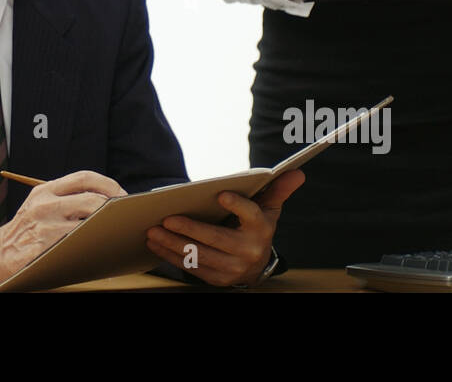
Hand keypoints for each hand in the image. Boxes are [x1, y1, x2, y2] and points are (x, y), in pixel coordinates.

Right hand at [0, 170, 124, 286]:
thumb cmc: (26, 230)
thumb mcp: (39, 204)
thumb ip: (66, 198)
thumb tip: (109, 200)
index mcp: (45, 190)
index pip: (84, 177)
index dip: (109, 185)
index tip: (124, 196)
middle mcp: (44, 205)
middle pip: (93, 200)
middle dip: (115, 209)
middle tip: (126, 218)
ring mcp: (44, 228)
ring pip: (89, 224)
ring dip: (108, 230)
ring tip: (118, 233)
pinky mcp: (44, 250)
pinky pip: (79, 247)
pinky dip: (94, 248)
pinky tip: (101, 251)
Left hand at [144, 169, 304, 286]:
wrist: (256, 265)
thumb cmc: (257, 228)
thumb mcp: (268, 209)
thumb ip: (278, 189)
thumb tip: (297, 172)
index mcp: (261, 228)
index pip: (251, 215)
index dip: (238, 205)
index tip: (221, 194)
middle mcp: (249, 251)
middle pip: (216, 239)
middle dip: (190, 229)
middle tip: (167, 218)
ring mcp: (233, 268)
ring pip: (200, 255)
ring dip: (173, 244)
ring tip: (153, 231)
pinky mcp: (217, 279)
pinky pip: (191, 268)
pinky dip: (171, 256)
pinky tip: (157, 244)